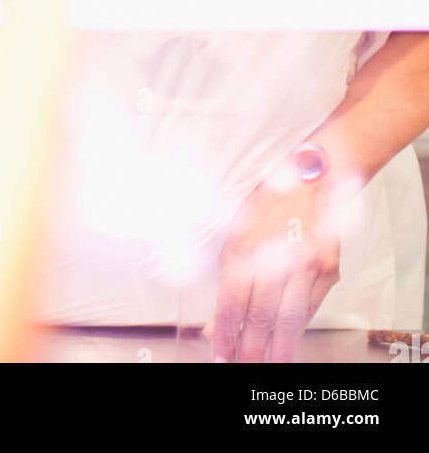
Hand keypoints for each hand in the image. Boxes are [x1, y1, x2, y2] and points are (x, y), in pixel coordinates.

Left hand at [210, 163, 343, 362]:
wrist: (317, 176)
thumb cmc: (274, 197)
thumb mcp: (239, 227)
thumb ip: (229, 275)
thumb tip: (215, 318)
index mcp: (246, 245)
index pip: (231, 301)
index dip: (224, 332)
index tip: (220, 353)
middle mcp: (275, 257)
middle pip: (260, 315)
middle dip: (250, 348)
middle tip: (243, 366)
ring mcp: (304, 265)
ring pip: (288, 318)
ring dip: (277, 347)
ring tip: (268, 364)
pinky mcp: (327, 269)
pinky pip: (309, 307)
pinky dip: (298, 328)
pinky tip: (289, 340)